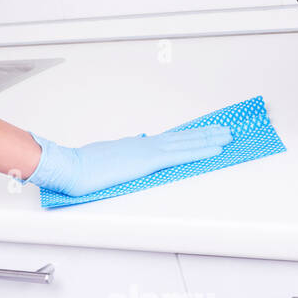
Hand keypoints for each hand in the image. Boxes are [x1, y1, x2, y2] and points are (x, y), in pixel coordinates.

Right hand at [23, 124, 233, 197]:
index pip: (166, 139)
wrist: (70, 168)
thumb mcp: (101, 163)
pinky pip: (182, 155)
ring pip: (186, 142)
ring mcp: (147, 151)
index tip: (200, 133)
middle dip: (204, 133)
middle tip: (224, 128)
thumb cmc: (79, 169)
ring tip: (227, 135)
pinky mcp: (149, 161)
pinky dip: (201, 150)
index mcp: (132, 146)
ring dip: (209, 138)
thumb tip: (123, 164)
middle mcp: (143, 145)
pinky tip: (215, 149)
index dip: (186, 136)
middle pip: (181, 137)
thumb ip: (116, 163)